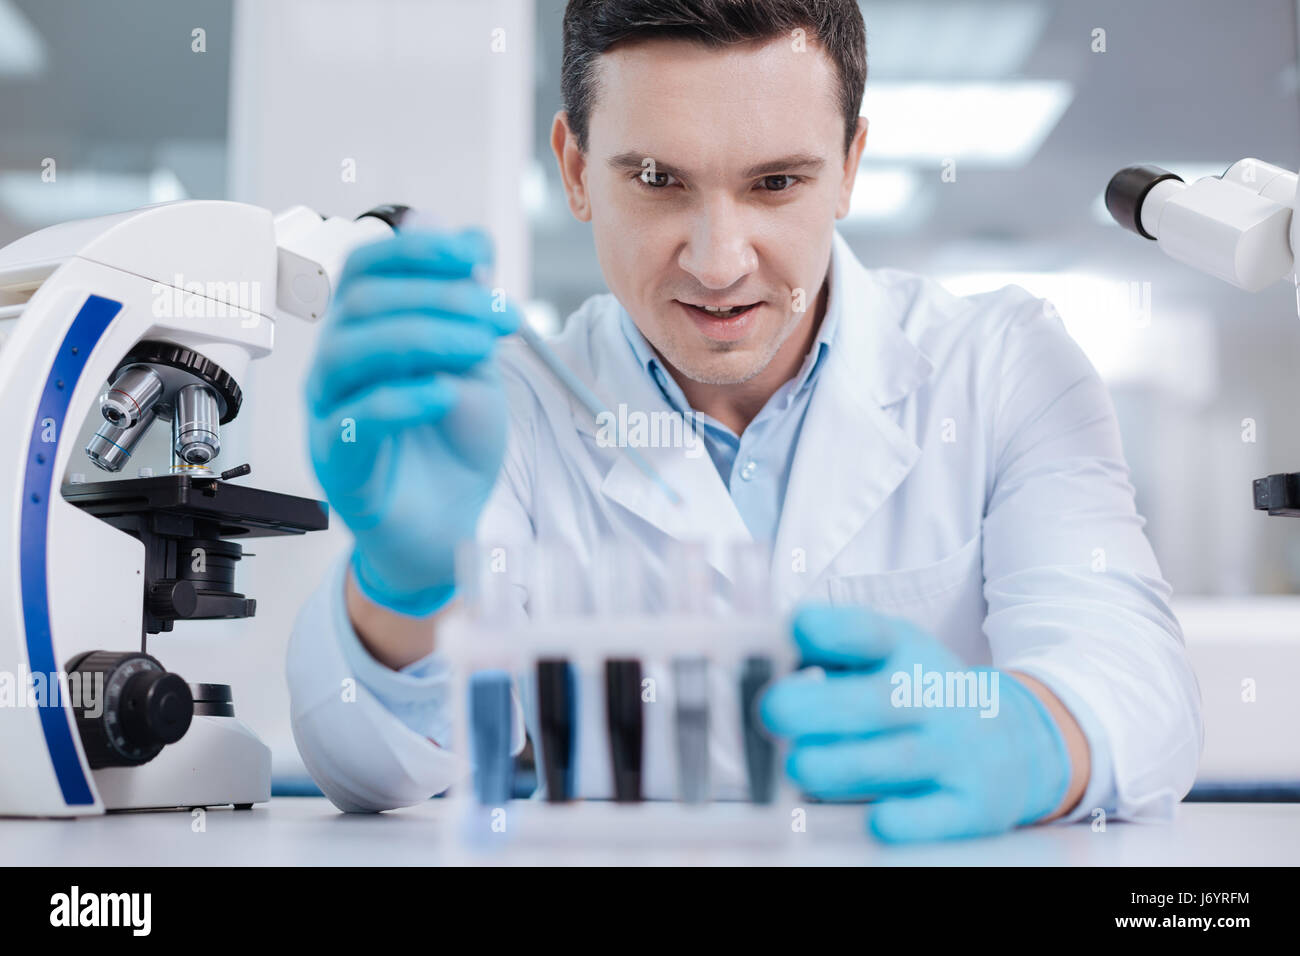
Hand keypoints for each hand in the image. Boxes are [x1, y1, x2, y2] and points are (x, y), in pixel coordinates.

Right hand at [304, 229, 520, 615]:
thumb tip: (468, 238)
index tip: (476, 255)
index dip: (418, 251)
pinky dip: (402, 399)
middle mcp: (338, 364)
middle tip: (500, 314)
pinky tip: (445, 394)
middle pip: (363, 302)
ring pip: (349, 352)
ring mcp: (329, 411)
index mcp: (365, 331)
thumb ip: (468, 307)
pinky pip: (354, 419)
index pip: (367, 268)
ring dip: (424, 338)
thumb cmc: (450, 444)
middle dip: (439, 297)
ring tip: (480, 348)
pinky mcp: (337, 461)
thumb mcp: (474, 364)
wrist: (448, 522)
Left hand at [760, 604, 1071, 841]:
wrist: (1018, 742)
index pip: (869, 634)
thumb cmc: (919, 696)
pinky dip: (906, 821)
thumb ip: (823, 653)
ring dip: (843, 765)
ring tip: (798, 766)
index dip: (834, 630)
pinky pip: (937, 816)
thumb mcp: (883, 656)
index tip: (797, 630)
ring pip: (897, 761)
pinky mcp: (970, 806)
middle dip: (821, 707)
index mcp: (903, 652)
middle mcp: (932, 698)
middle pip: (877, 701)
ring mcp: (955, 752)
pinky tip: (875, 820)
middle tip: (772, 711)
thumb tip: (758, 655)